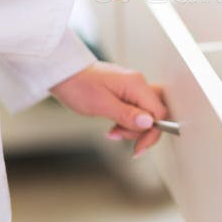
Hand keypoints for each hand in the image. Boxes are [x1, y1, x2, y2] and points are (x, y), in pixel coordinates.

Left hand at [50, 62, 167, 157]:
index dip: (152, 133)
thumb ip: (127, 115)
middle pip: (154, 113)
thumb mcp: (101, 105)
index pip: (158, 112)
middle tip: (119, 136)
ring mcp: (131, 86)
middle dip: (140, 131)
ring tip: (113, 132)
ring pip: (144, 113)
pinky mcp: (124, 90)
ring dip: (131, 127)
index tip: (139, 148)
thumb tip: (149, 123)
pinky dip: (126, 121)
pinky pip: (134, 109)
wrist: (63, 73)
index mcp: (135, 84)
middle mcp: (137, 83)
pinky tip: (114, 126)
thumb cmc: (78, 85)